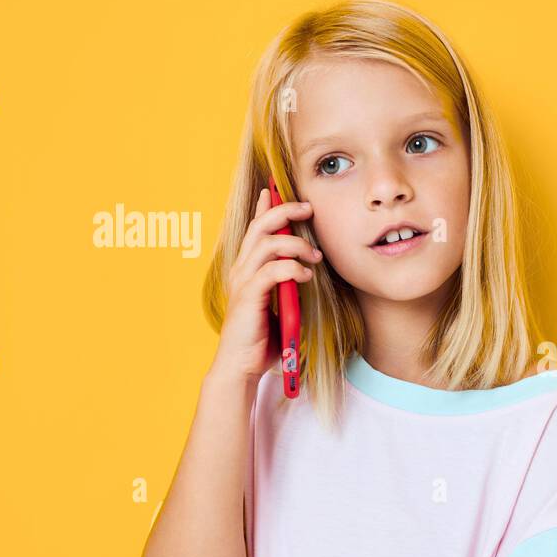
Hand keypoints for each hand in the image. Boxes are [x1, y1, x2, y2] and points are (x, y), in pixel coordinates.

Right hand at [209, 187, 319, 382]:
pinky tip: (305, 276)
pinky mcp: (249, 297)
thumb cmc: (263, 338)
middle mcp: (242, 270)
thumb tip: (307, 272)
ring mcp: (243, 282)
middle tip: (308, 208)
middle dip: (285, 211)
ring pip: (267, 244)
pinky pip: (272, 271)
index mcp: (247, 269)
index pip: (255, 228)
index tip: (275, 190)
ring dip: (295, 244)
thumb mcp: (281, 305)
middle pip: (260, 226)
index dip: (265, 206)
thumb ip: (288, 286)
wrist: (242, 366)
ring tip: (315, 256)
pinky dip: (292, 268)